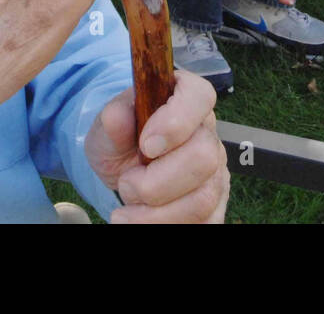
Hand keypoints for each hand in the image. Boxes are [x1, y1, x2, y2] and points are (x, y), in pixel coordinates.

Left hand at [85, 72, 228, 223]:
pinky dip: (164, 226)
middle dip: (156, 181)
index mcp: (187, 99)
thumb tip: (117, 117)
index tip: (146, 145)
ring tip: (128, 207)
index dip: (176, 121)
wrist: (124, 168)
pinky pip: (203, 224)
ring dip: (155, 214)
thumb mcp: (107, 126)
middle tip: (127, 182)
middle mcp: (208, 134)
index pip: (200, 97)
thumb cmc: (121, 139)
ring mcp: (216, 173)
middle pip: (203, 158)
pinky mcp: (216, 207)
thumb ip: (112, 120)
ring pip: (202, 200)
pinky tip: (141, 220)